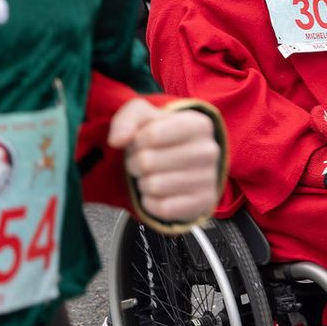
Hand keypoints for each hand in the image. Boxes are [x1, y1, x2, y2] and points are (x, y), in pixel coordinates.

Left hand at [111, 99, 220, 224]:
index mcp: (198, 124)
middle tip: (142, 161)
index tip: (141, 141)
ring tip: (151, 174)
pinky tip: (157, 193)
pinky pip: (163, 209)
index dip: (136, 141)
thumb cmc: (162, 136)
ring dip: (142, 182)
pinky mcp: (203, 204)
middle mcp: (209, 151)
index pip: (152, 135)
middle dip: (135, 162)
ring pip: (153, 186)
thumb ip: (126, 120)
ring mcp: (209, 179)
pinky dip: (151, 202)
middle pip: (148, 162)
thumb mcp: (143, 116)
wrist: (185, 160)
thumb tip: (117, 140)